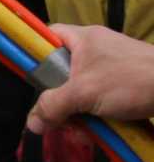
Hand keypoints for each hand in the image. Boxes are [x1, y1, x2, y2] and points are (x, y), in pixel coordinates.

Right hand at [28, 24, 153, 133]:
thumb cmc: (131, 81)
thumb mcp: (84, 93)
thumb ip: (53, 106)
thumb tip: (32, 125)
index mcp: (83, 38)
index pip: (47, 36)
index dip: (33, 54)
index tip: (30, 79)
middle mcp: (96, 47)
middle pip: (62, 68)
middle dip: (57, 94)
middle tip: (55, 113)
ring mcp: (113, 65)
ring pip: (81, 86)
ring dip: (77, 108)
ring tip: (78, 126)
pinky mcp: (126, 81)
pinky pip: (99, 95)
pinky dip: (95, 111)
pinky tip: (98, 126)